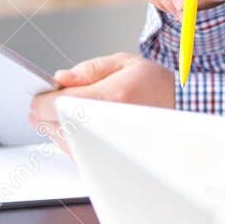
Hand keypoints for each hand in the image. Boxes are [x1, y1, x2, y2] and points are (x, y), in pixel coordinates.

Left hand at [28, 53, 174, 150]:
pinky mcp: (105, 160)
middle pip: (52, 124)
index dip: (41, 99)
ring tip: (75, 111)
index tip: (40, 95)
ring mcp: (104, 147)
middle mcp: (105, 126)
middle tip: (57, 100)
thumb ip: (89, 69)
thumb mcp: (126, 63)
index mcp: (110, 97)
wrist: (183, 111)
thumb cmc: (158, 86)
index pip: (57, 105)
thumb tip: (60, 78)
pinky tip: (83, 125)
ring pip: (59, 139)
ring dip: (57, 124)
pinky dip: (69, 137)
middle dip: (46, 111)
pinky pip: (73, 150)